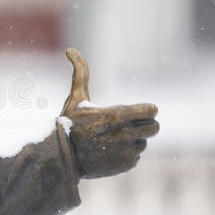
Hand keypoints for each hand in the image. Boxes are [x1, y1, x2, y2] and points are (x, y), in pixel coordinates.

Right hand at [60, 48, 158, 178]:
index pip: (150, 111)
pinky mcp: (125, 165)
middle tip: (130, 123)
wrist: (61, 157)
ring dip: (134, 139)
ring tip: (114, 138)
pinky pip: (135, 157)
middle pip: (153, 127)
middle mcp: (124, 135)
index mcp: (115, 116)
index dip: (147, 109)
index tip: (142, 110)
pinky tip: (110, 151)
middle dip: (146, 124)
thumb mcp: (75, 98)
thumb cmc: (68, 124)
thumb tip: (70, 49)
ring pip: (143, 142)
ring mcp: (125, 152)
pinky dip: (127, 154)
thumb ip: (80, 73)